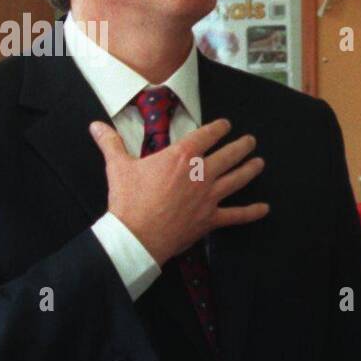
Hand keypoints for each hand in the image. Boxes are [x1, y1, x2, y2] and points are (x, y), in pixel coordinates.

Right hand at [90, 118, 269, 265]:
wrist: (136, 235)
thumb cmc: (128, 200)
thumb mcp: (118, 166)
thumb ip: (110, 143)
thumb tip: (96, 125)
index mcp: (180, 157)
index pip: (205, 136)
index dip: (218, 128)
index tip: (226, 124)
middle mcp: (200, 174)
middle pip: (228, 156)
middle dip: (241, 146)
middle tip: (251, 141)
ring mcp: (209, 197)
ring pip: (237, 180)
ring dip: (250, 170)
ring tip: (260, 163)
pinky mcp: (211, 219)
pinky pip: (236, 215)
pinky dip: (252, 213)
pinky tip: (265, 209)